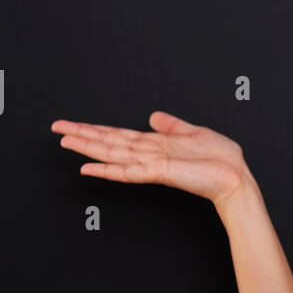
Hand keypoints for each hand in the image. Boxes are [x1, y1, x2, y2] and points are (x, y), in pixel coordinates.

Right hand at [50, 111, 248, 206]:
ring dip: (89, 148)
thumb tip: (154, 115)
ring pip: (113, 154)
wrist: (235, 177)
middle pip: (109, 142)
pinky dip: (108, 170)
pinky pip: (129, 171)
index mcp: (156, 144)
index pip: (119, 135)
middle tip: (56, 129)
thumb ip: (172, 124)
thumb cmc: (220, 160)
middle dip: (83, 135)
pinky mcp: (160, 172)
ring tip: (65, 141)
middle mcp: (149, 154)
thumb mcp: (194, 132)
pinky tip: (90, 168)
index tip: (75, 124)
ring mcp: (152, 164)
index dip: (96, 129)